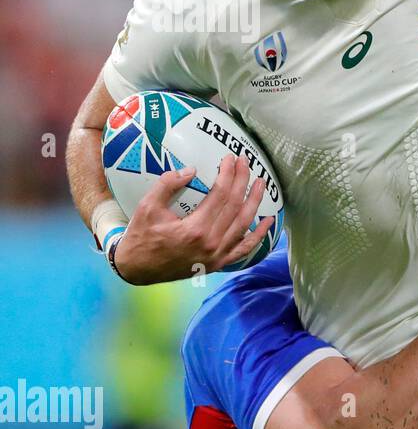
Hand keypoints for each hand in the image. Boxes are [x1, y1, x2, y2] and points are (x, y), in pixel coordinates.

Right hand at [113, 154, 274, 283]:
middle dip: (243, 181)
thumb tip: (191, 170)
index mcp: (195, 229)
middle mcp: (211, 243)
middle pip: (235, 206)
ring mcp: (218, 255)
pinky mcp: (218, 263)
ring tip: (261, 183)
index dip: (229, 174)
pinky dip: (258, 235)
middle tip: (246, 162)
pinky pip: (244, 249)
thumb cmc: (141, 236)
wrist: (137, 269)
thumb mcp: (147, 207)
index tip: (231, 159)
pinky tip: (268, 221)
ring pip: (244, 224)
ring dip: (255, 202)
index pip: (220, 194)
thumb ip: (167, 185)